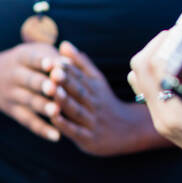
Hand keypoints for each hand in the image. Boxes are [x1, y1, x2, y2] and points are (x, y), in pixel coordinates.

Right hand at [0, 43, 65, 141]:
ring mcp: (12, 95)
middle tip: (54, 88)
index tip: (55, 65)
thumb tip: (71, 64)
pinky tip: (56, 136)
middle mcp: (14, 76)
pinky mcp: (13, 112)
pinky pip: (28, 121)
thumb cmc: (26, 62)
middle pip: (30, 81)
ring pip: (29, 101)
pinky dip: (42, 129)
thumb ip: (52, 57)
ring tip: (57, 111)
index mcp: (22, 57)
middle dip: (43, 84)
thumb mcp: (34, 52)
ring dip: (43, 107)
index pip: (33, 58)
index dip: (43, 62)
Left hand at [44, 40, 152, 156]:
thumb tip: (63, 44)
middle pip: (79, 91)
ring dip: (64, 101)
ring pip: (77, 110)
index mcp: (95, 88)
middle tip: (53, 72)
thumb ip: (80, 63)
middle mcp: (94, 104)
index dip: (68, 69)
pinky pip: (76, 131)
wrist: (129, 130)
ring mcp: (92, 121)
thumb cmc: (105, 102)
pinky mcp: (88, 138)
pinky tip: (54, 118)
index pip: (81, 77)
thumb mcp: (97, 81)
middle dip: (66, 82)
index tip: (55, 60)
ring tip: (52, 91)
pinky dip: (65, 125)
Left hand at [128, 30, 181, 182]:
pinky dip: (167, 76)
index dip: (166, 40)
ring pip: (145, 83)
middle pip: (140, 70)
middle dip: (158, 46)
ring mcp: (166, 126)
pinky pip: (158, 95)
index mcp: (176, 113)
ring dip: (159, 61)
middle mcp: (163, 120)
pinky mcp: (175, 128)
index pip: (152, 65)